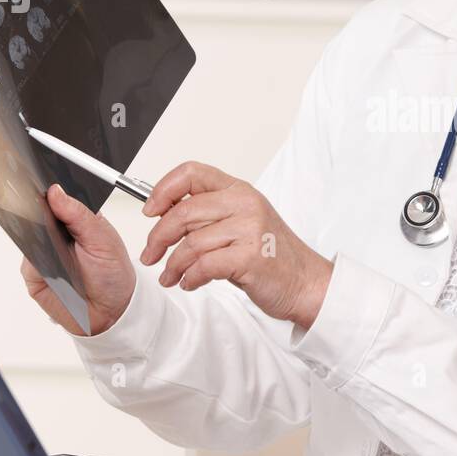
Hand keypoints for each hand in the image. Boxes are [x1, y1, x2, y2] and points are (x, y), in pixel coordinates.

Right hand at [21, 183, 135, 336]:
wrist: (112, 312)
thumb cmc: (113, 275)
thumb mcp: (103, 239)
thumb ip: (79, 215)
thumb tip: (56, 192)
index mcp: (75, 220)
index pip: (56, 200)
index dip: (52, 194)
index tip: (51, 190)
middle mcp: (56, 235)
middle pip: (37, 216)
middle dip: (42, 213)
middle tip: (52, 214)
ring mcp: (43, 254)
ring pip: (29, 237)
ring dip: (40, 237)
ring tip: (58, 243)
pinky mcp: (34, 274)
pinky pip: (28, 261)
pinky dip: (38, 260)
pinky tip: (52, 261)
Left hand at [138, 160, 333, 327]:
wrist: (306, 283)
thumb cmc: (272, 256)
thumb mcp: (241, 223)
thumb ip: (208, 215)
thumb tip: (164, 214)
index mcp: (240, 190)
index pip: (192, 173)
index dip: (163, 189)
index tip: (150, 210)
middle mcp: (245, 204)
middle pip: (183, 212)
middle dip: (158, 237)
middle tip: (151, 254)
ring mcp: (250, 229)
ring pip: (191, 243)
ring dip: (173, 265)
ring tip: (171, 276)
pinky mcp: (251, 257)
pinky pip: (204, 265)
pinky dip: (190, 277)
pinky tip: (190, 282)